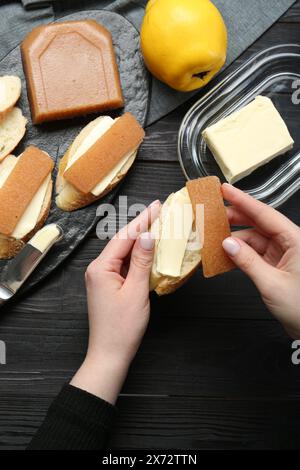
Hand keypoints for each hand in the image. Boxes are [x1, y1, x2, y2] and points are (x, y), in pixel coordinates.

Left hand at [71, 200, 160, 403]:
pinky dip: (137, 257)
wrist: (110, 354)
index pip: (124, 237)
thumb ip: (141, 261)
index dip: (142, 220)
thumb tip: (148, 236)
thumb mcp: (135, 291)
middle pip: (122, 242)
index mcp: (100, 267)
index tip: (156, 206)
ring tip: (157, 225)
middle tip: (159, 211)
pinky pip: (124, 264)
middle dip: (141, 226)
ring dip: (140, 241)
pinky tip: (149, 250)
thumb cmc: (122, 327)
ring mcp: (102, 277)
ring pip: (124, 252)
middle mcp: (97, 269)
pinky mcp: (109, 285)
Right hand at [222, 183, 299, 338]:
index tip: (225, 190)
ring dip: (234, 240)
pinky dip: (240, 255)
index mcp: (295, 240)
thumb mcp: (272, 283)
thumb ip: (247, 261)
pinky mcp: (276, 266)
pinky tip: (225, 256)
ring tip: (213, 238)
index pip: (265, 214)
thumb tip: (228, 244)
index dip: (243, 200)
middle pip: (258, 223)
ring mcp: (282, 254)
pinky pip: (254, 254)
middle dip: (235, 217)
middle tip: (213, 213)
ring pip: (254, 239)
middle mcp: (289, 243)